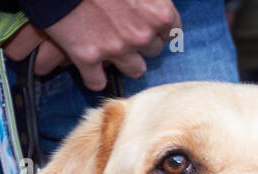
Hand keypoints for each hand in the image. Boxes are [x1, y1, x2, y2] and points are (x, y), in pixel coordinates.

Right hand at [4, 0, 180, 91]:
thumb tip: (154, 4)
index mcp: (159, 13)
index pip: (170, 33)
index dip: (156, 28)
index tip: (145, 23)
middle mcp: (141, 34)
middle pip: (151, 51)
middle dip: (139, 42)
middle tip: (122, 29)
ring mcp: (116, 48)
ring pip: (134, 70)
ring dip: (124, 61)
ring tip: (110, 48)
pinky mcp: (87, 56)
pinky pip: (97, 81)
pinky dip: (93, 76)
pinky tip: (88, 67)